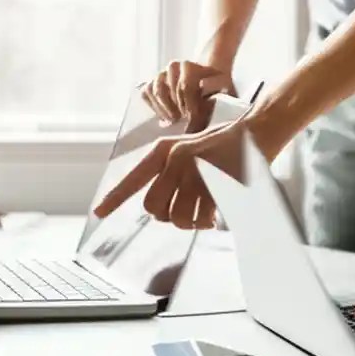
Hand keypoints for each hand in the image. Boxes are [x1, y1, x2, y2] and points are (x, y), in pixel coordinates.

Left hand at [92, 119, 247, 229]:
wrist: (256, 132)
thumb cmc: (222, 144)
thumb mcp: (188, 149)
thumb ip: (169, 173)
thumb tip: (157, 209)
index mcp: (165, 150)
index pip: (134, 178)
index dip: (114, 198)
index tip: (98, 213)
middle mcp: (175, 161)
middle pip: (153, 207)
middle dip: (166, 215)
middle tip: (183, 210)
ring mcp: (194, 175)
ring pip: (176, 218)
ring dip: (189, 222)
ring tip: (202, 212)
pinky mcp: (214, 188)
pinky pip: (199, 220)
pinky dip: (205, 223)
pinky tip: (214, 214)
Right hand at [142, 60, 233, 130]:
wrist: (207, 80)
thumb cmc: (216, 86)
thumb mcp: (223, 85)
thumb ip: (217, 84)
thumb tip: (203, 86)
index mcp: (188, 65)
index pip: (184, 87)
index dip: (189, 106)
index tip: (194, 119)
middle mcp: (172, 67)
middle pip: (169, 92)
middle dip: (176, 110)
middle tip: (185, 121)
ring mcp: (160, 75)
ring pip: (155, 92)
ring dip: (165, 110)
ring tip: (175, 120)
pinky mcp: (151, 83)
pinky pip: (146, 94)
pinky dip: (154, 107)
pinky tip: (166, 116)